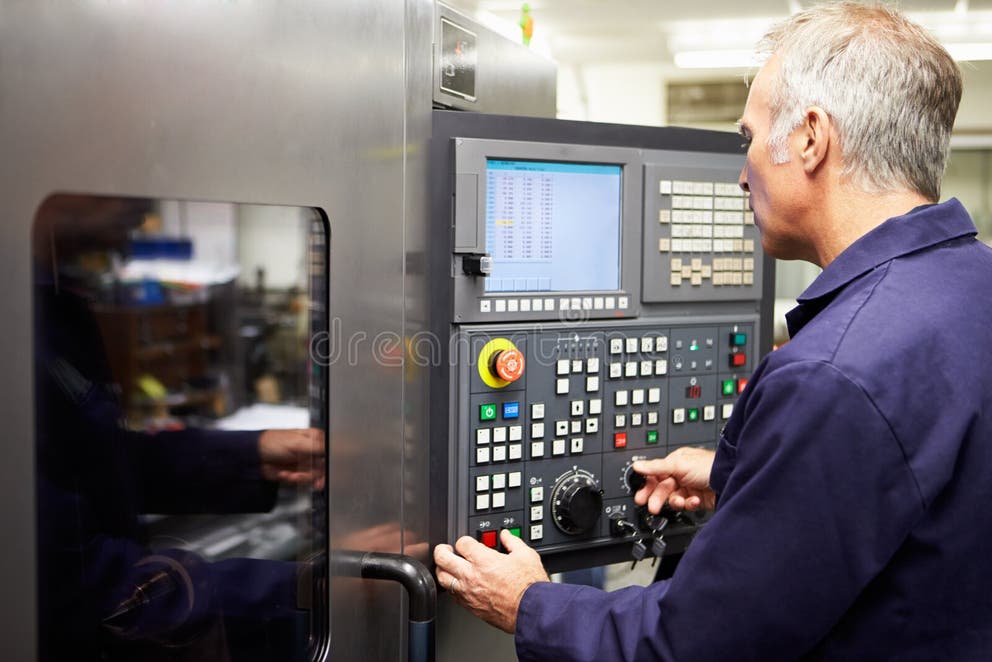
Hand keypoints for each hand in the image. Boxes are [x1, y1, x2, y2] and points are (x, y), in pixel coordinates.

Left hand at [258, 428, 324, 488]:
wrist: (254, 457)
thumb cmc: (271, 442)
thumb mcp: (297, 443)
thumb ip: (318, 447)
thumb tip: (336, 448)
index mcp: (314, 438)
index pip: (330, 451)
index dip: (330, 461)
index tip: (328, 470)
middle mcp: (311, 450)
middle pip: (324, 466)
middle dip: (317, 475)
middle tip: (317, 482)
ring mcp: (304, 462)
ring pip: (314, 475)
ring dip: (302, 477)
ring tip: (291, 475)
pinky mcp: (298, 473)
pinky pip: (303, 480)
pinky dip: (294, 480)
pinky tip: (285, 474)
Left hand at [433, 530, 548, 632]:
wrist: (532, 612)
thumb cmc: (530, 587)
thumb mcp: (526, 555)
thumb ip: (513, 542)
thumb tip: (506, 536)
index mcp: (483, 560)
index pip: (462, 543)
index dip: (464, 540)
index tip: (468, 543)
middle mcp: (471, 576)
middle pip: (443, 558)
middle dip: (441, 550)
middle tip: (445, 549)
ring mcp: (468, 592)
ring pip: (442, 578)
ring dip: (442, 570)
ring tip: (446, 566)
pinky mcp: (470, 607)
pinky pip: (452, 595)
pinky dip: (451, 587)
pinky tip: (457, 585)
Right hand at [633, 446, 716, 512]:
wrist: (730, 480)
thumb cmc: (709, 466)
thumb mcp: (678, 464)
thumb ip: (656, 467)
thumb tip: (636, 465)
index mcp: (675, 462)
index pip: (655, 475)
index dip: (647, 485)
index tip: (640, 496)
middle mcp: (681, 474)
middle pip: (662, 488)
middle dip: (657, 498)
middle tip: (652, 506)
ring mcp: (689, 487)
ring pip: (673, 499)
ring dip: (676, 502)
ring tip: (680, 502)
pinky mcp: (697, 500)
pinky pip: (686, 505)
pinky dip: (689, 504)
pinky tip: (694, 501)